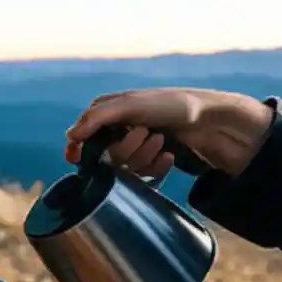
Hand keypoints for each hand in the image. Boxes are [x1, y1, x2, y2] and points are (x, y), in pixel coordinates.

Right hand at [63, 88, 274, 177]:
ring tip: (162, 141)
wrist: (210, 120)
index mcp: (108, 112)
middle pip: (105, 156)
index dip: (78, 149)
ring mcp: (136, 147)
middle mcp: (119, 131)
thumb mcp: (131, 104)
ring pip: (125, 167)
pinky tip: (169, 155)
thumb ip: (97, 118)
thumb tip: (71, 136)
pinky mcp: (151, 161)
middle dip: (127, 148)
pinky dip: (157, 166)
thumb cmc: (170, 105)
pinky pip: (143, 176)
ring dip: (145, 156)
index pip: (81, 135)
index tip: (79, 159)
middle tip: (146, 133)